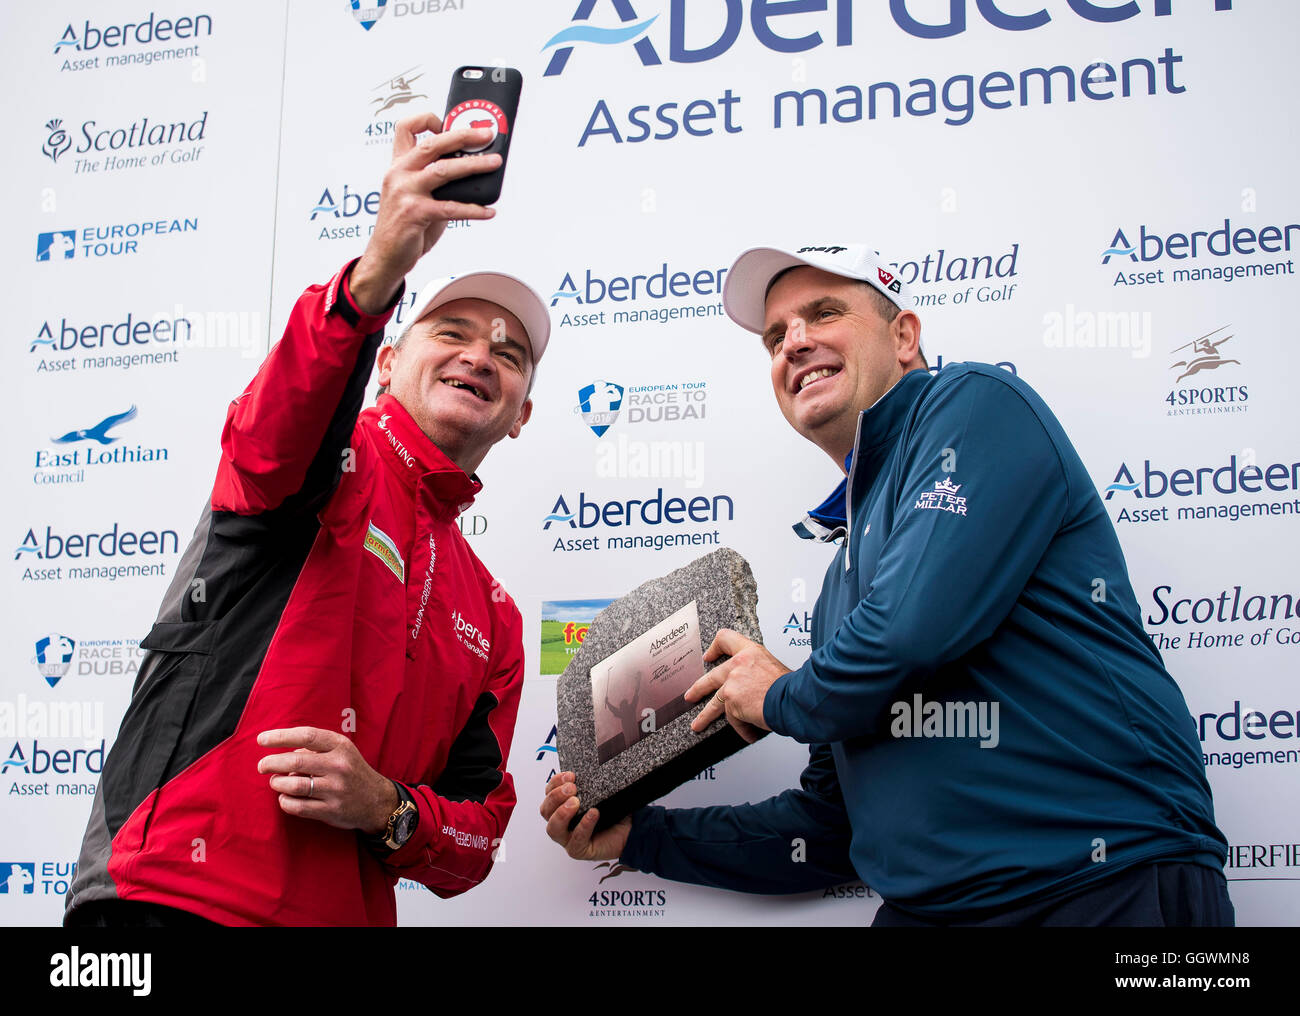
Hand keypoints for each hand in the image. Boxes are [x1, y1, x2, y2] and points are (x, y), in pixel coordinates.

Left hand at [256, 727, 398, 833]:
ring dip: (277, 783)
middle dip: (271, 762)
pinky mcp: (331, 810)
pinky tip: (284, 798)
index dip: (280, 737)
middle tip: (262, 765)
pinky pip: (298, 807)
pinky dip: (285, 802)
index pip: (306, 735)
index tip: (261, 740)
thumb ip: (315, 747)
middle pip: (296, 760)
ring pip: (294, 785)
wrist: (376, 801)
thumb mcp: (341, 751)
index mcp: (340, 746)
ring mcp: (335, 789)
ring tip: (275, 781)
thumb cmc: (351, 771)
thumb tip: (284, 752)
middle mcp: (339, 766)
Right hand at [349, 112, 501, 313]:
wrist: (385, 256)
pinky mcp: (414, 213)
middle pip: (432, 143)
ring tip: (494, 163)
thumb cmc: (404, 225)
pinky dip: (473, 209)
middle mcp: (399, 173)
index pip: (405, 128)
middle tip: (486, 134)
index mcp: (398, 165)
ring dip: (474, 165)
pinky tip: (488, 211)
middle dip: (463, 135)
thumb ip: (436, 181)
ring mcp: (405, 192)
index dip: (427, 119)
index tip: (447, 122)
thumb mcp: (415, 195)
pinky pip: (451, 207)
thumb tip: (471, 170)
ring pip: (444, 170)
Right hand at [539, 771, 630, 861]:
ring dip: (562, 813)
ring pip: (553, 828)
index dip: (555, 782)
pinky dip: (584, 825)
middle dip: (556, 796)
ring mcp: (568, 838)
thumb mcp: (602, 792)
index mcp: (562, 806)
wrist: (630, 831)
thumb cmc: (614, 812)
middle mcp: (561, 823)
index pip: (548, 793)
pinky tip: (593, 814)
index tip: (570, 775)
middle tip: (572, 788)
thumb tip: (597, 758)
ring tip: (576, 802)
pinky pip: (576, 840)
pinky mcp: (579, 850)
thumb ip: (594, 779)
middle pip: (546, 810)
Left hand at [686, 628, 786, 743]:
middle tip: (691, 695)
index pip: (725, 638)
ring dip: (705, 716)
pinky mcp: (732, 702)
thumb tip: (752, 684)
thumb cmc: (791, 686)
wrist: (794, 699)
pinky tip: (750, 733)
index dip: (715, 648)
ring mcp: (732, 683)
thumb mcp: (773, 667)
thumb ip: (757, 671)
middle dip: (698, 688)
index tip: (707, 657)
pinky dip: (743, 728)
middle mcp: (738, 665)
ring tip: (698, 724)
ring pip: (714, 703)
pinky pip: (734, 719)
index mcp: (750, 652)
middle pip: (711, 676)